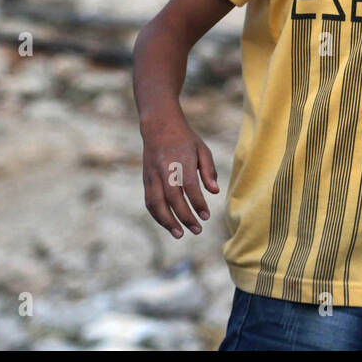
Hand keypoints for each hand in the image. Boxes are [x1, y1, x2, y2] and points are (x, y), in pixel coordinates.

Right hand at [140, 113, 218, 237]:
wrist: (160, 127)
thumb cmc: (185, 140)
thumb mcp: (202, 150)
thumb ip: (209, 171)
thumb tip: (215, 192)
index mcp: (181, 160)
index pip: (189, 186)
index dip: (197, 203)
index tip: (207, 215)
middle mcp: (165, 169)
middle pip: (172, 197)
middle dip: (184, 216)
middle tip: (197, 230)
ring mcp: (152, 175)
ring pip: (156, 202)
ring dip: (167, 221)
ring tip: (179, 234)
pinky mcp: (146, 180)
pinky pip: (149, 201)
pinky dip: (157, 215)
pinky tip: (168, 224)